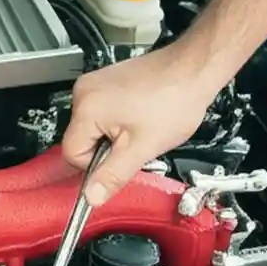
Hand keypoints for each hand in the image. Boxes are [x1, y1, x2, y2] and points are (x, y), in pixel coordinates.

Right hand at [61, 43, 217, 204]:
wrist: (193, 69)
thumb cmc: (175, 99)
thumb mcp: (143, 148)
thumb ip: (113, 175)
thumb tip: (91, 197)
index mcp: (87, 108)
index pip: (72, 154)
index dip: (98, 165)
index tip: (121, 161)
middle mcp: (84, 91)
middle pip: (81, 140)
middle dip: (107, 148)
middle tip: (136, 142)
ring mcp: (94, 83)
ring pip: (92, 128)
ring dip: (113, 135)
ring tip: (141, 126)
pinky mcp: (105, 81)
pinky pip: (101, 113)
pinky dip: (118, 121)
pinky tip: (139, 116)